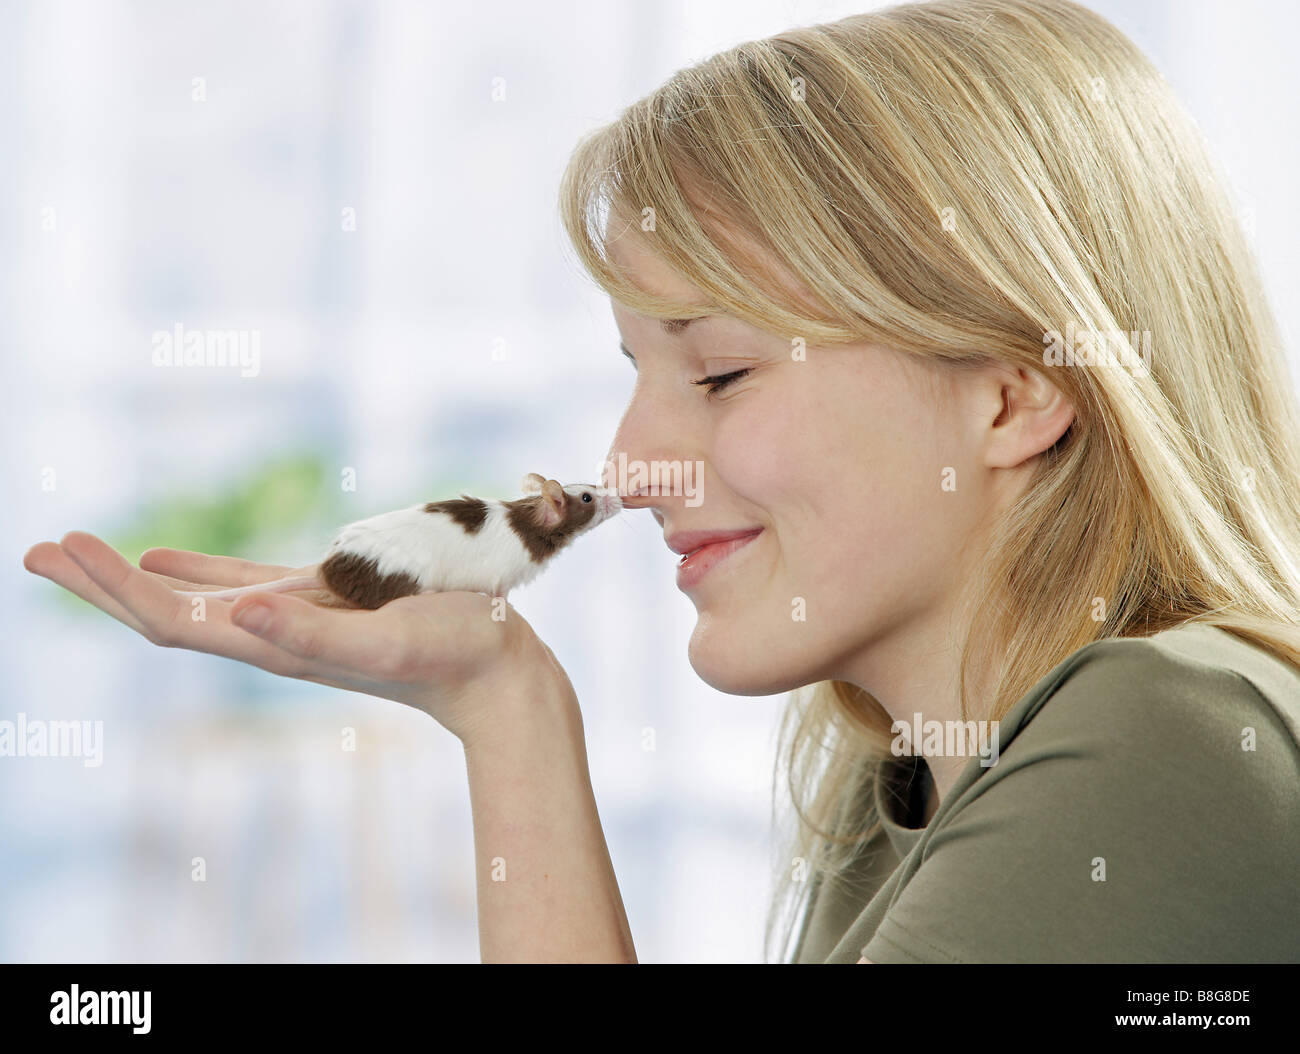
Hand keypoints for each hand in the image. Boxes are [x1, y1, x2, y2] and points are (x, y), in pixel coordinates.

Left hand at [23, 532, 562, 747]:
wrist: (497, 674)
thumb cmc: (455, 651)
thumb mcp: (389, 638)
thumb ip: (316, 634)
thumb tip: (238, 615)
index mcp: (279, 646)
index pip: (174, 622)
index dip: (115, 590)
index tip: (67, 548)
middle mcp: (274, 636)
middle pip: (164, 614)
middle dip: (99, 586)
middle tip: (37, 551)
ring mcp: (294, 621)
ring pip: (193, 599)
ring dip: (133, 579)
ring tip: (80, 553)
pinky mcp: (321, 605)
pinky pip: (240, 585)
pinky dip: (195, 572)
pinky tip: (168, 558)